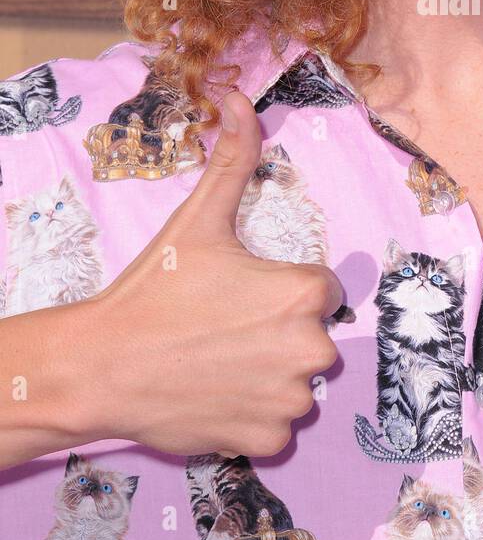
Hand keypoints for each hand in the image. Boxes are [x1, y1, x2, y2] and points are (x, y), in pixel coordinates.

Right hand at [78, 90, 342, 456]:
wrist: (104, 366)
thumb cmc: (154, 291)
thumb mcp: (198, 219)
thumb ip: (233, 158)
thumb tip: (239, 99)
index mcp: (303, 294)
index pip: (321, 289)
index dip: (280, 289)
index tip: (240, 294)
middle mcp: (311, 349)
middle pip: (313, 337)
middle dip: (278, 333)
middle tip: (222, 329)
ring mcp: (292, 400)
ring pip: (297, 382)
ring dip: (269, 375)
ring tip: (216, 361)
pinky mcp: (269, 439)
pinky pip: (278, 426)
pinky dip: (253, 415)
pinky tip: (215, 394)